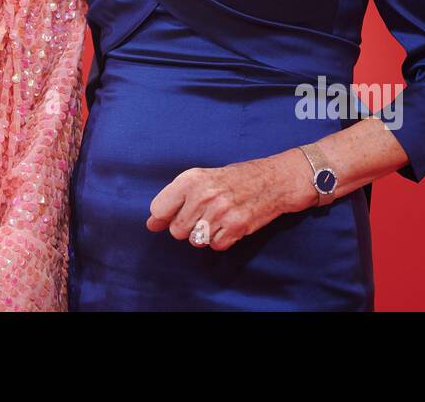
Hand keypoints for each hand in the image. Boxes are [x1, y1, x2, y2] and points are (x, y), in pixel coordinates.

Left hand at [146, 150, 320, 250]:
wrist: (273, 179)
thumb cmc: (234, 179)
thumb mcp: (202, 179)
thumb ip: (175, 199)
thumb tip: (151, 224)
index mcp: (190, 179)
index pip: (158, 209)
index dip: (163, 217)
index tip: (171, 216)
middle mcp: (203, 195)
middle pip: (177, 230)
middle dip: (188, 227)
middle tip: (204, 214)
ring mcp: (220, 212)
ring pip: (196, 240)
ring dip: (206, 234)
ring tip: (219, 218)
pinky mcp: (236, 226)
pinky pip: (216, 246)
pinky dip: (223, 239)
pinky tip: (231, 224)